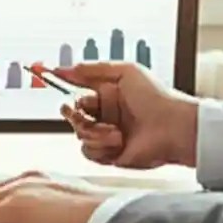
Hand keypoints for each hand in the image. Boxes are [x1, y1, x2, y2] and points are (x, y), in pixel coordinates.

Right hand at [57, 62, 199, 168]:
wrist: (173, 128)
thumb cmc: (156, 97)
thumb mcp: (125, 72)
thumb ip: (93, 69)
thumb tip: (65, 68)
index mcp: (108, 95)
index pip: (77, 92)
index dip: (65, 88)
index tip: (48, 79)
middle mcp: (105, 115)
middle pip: (72, 115)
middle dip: (74, 115)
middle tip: (82, 113)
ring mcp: (107, 135)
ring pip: (78, 134)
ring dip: (94, 133)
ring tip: (115, 132)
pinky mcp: (109, 154)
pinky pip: (88, 151)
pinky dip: (101, 147)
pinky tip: (118, 142)